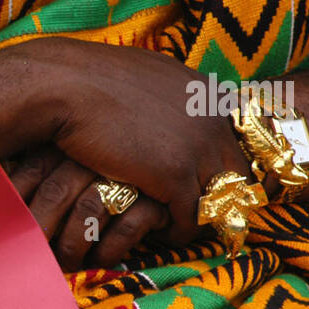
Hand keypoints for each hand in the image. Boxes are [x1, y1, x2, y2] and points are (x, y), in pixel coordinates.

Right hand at [0, 38, 253, 246]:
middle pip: (238, 169)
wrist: (68, 86)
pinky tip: (160, 233)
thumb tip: (164, 102)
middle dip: (222, 194)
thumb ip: (167, 92)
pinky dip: (177, 230)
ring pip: (219, 197)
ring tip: (181, 226)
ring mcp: (198, 147)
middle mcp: (214, 118)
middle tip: (201, 211)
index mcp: (208, 92)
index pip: (240, 136)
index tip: (211, 180)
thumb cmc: (92, 79)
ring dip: (200, 215)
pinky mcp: (175, 176)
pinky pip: (190, 216)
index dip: (224, 162)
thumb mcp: (145, 75)